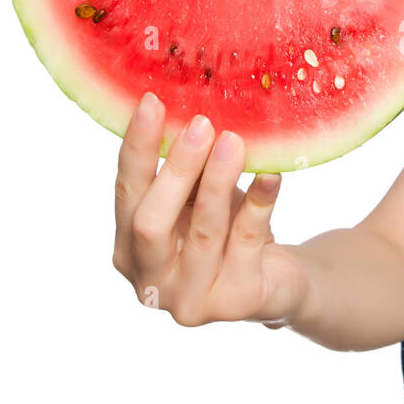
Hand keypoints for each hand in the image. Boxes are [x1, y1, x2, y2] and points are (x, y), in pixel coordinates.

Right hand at [112, 92, 306, 327]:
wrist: (278, 281)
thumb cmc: (228, 232)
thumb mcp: (199, 200)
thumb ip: (185, 173)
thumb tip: (188, 112)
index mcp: (129, 250)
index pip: (126, 194)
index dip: (137, 149)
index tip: (152, 102)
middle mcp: (151, 281)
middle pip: (150, 223)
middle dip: (175, 171)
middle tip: (200, 125)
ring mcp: (191, 300)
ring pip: (203, 232)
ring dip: (218, 182)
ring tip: (234, 142)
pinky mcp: (237, 302)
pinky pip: (248, 242)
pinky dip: (260, 204)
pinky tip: (271, 175)